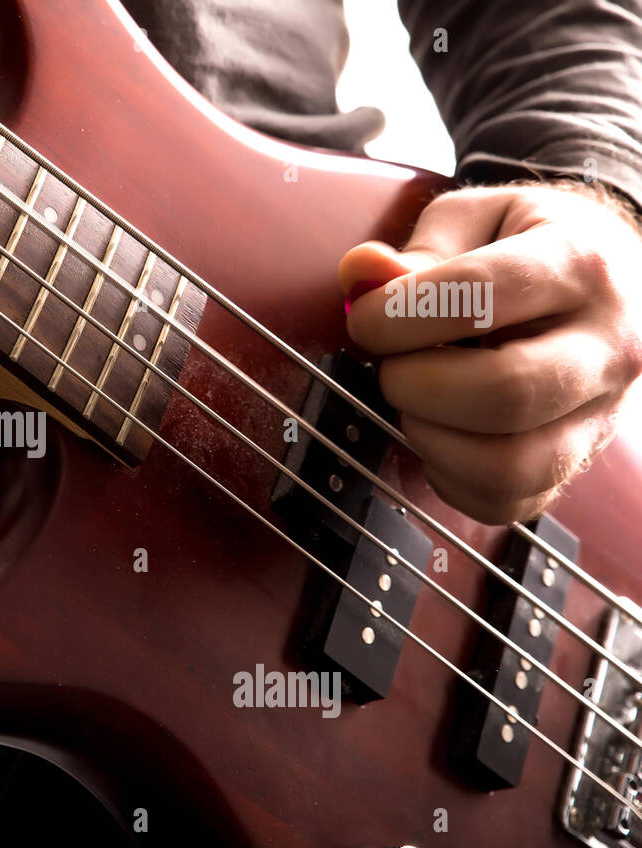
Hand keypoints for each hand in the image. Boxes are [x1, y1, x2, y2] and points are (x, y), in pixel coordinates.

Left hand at [338, 182, 641, 524]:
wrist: (616, 280)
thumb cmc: (532, 245)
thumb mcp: (480, 218)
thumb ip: (418, 247)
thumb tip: (360, 274)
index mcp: (580, 265)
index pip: (478, 298)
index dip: (397, 315)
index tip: (366, 319)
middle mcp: (608, 346)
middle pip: (504, 393)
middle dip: (415, 385)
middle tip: (392, 366)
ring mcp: (602, 414)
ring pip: (509, 463)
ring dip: (431, 438)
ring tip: (417, 401)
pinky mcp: (579, 462)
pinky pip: (506, 500)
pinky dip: (451, 477)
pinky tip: (442, 433)